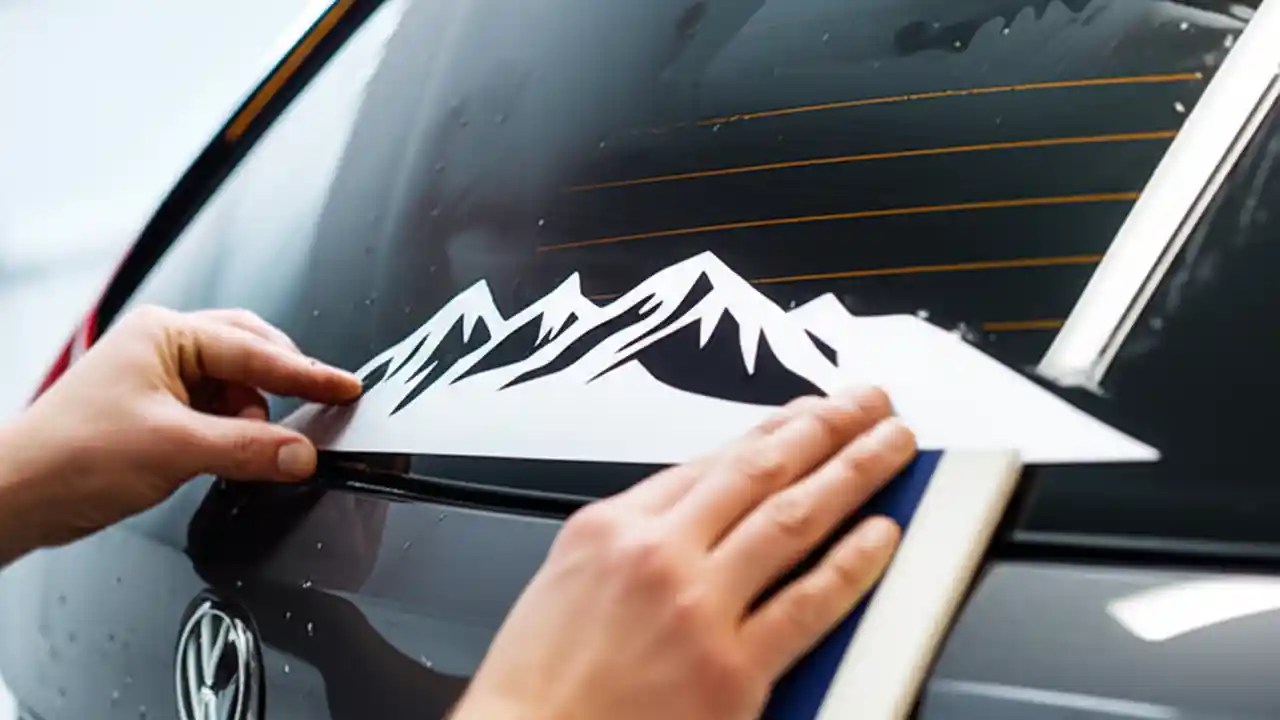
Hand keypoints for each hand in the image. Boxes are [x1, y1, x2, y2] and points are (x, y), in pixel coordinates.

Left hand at [0, 305, 360, 561]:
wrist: (20, 495)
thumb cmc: (70, 456)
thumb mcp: (175, 450)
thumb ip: (249, 451)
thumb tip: (302, 453)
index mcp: (164, 334)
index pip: (256, 351)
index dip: (308, 373)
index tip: (346, 388)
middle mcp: (164, 347)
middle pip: (251, 355)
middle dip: (282, 386)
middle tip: (319, 408)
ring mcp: (160, 378)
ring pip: (237, 388)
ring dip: (253, 419)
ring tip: (252, 450)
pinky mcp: (159, 411)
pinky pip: (219, 413)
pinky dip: (235, 434)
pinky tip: (233, 456)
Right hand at [454, 388, 915, 719]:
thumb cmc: (538, 683)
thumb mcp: (567, 579)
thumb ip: (634, 537)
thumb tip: (696, 508)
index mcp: (612, 527)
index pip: (712, 461)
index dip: (773, 427)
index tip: (807, 411)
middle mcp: (657, 555)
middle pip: (760, 471)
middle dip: (824, 427)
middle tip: (865, 404)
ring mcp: (698, 608)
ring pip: (793, 519)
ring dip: (852, 472)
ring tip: (889, 445)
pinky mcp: (731, 670)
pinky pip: (808, 604)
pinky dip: (852, 564)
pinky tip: (881, 534)